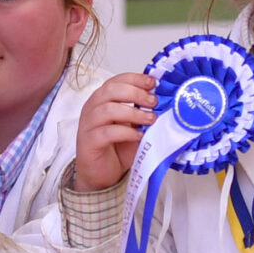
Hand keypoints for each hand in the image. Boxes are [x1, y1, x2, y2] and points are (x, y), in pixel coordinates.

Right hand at [74, 72, 155, 191]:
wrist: (101, 173)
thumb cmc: (116, 147)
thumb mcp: (133, 126)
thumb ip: (142, 113)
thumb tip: (164, 103)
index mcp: (102, 99)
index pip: (116, 81)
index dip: (135, 79)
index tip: (152, 83)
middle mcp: (92, 108)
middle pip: (111, 90)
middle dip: (135, 93)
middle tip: (153, 102)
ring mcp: (88, 124)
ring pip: (107, 110)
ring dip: (133, 113)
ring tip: (150, 119)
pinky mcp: (88, 141)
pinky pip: (106, 132)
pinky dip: (126, 132)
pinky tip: (139, 136)